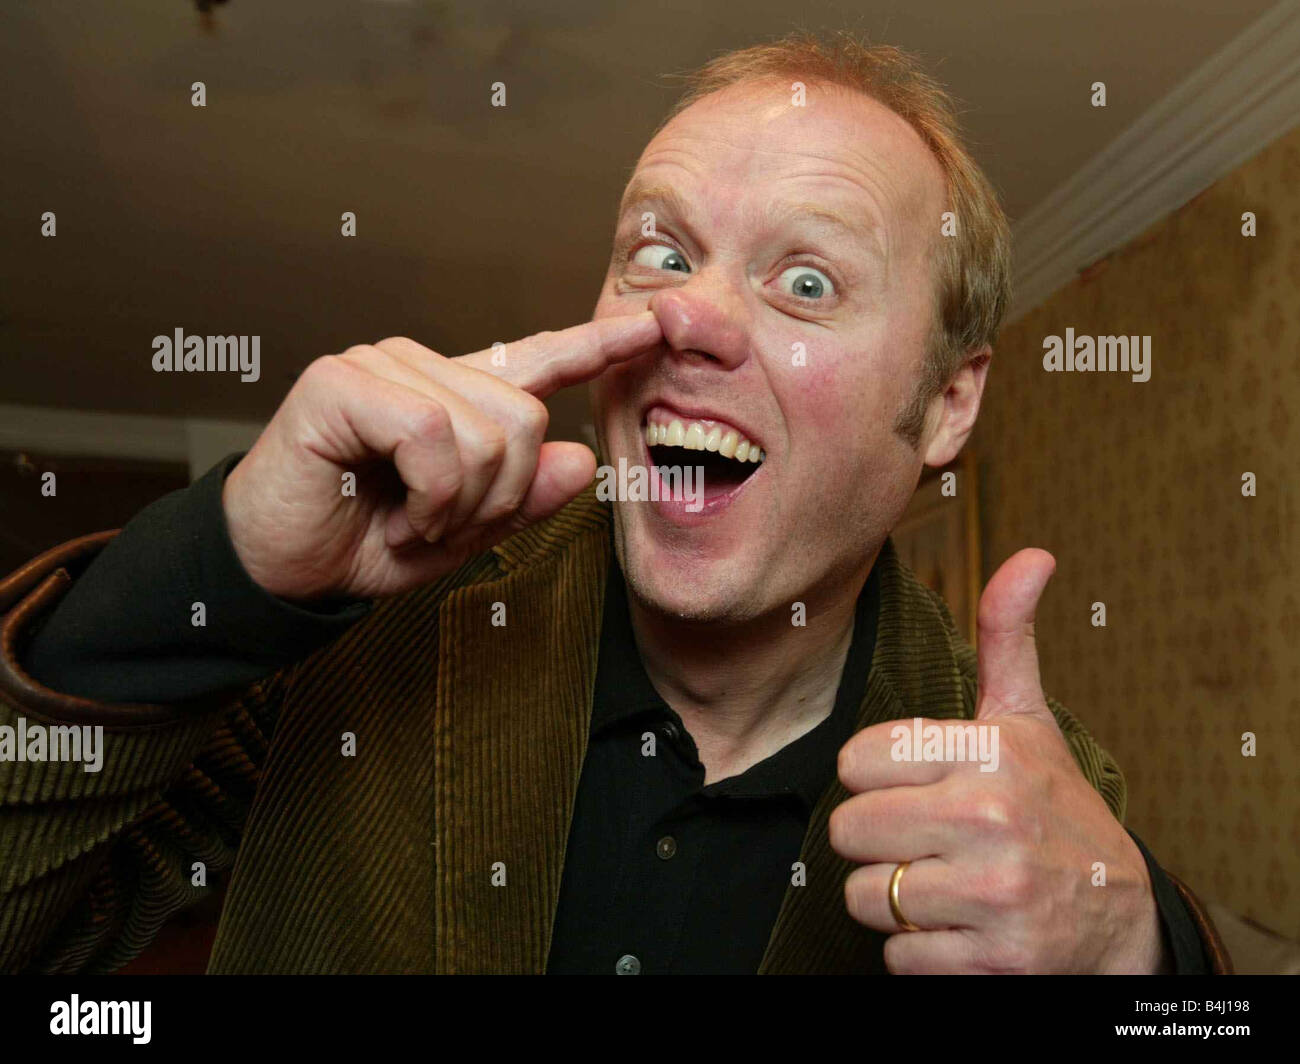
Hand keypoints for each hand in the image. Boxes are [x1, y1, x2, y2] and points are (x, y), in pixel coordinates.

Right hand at [222, 312, 660, 600]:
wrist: (283, 571)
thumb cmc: (366, 542)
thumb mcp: (464, 533)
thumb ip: (522, 499)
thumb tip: (582, 459)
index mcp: (458, 396)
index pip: (540, 361)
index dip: (599, 346)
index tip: (658, 326)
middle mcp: (424, 367)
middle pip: (527, 418)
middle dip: (496, 496)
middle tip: (438, 523)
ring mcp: (382, 365)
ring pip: (487, 429)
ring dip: (457, 504)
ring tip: (410, 518)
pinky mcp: (343, 382)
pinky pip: (433, 434)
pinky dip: (428, 494)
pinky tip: (396, 511)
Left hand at [830, 549, 1168, 972]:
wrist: (1120, 916)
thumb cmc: (1055, 809)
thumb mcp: (1029, 721)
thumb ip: (1008, 639)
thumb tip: (1032, 555)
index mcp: (987, 751)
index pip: (856, 759)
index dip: (877, 778)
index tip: (917, 786)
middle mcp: (989, 817)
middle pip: (849, 829)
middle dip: (878, 840)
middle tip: (927, 840)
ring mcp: (992, 893)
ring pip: (865, 895)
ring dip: (893, 898)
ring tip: (944, 883)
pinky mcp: (992, 960)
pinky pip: (895, 954)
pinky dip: (918, 949)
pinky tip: (960, 927)